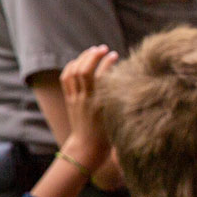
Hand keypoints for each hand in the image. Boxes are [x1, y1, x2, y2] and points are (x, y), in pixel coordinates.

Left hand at [59, 46, 118, 171]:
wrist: (87, 147)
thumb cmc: (108, 135)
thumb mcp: (117, 117)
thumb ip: (120, 100)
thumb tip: (130, 82)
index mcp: (99, 104)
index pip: (100, 77)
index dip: (107, 63)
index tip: (115, 55)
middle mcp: (85, 99)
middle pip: (83, 71)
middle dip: (92, 56)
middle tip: (103, 49)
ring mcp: (75, 99)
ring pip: (73, 72)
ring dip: (82, 58)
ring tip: (93, 51)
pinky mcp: (69, 100)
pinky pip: (66, 79)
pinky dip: (71, 66)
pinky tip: (79, 61)